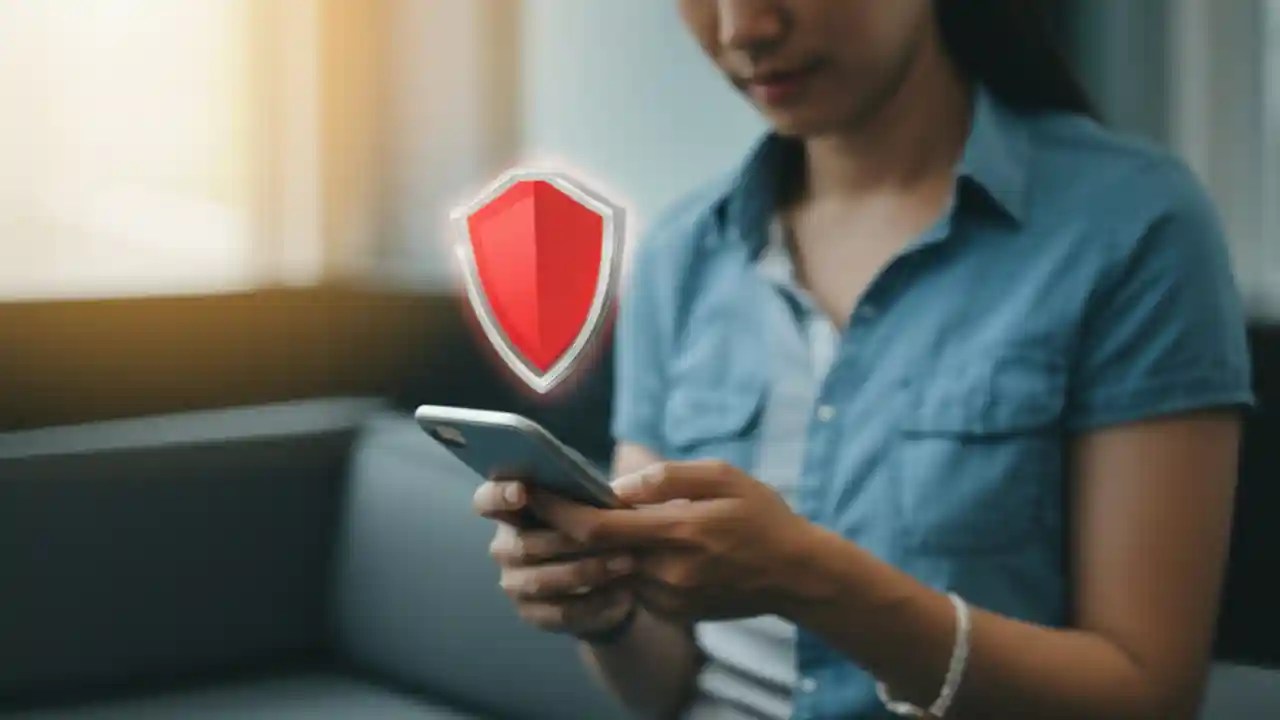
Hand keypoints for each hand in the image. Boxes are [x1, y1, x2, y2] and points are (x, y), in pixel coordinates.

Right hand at [474, 478, 637, 638]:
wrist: (608, 582)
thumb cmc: (598, 529)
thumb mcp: (595, 506)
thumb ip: (588, 494)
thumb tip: (610, 483)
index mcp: (513, 511)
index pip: (487, 500)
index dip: (498, 496)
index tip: (521, 493)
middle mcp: (505, 547)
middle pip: (523, 545)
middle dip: (570, 541)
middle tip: (614, 537)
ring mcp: (515, 584)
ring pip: (541, 581)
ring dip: (586, 572)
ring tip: (626, 563)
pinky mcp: (533, 615)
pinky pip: (561, 612)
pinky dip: (595, 603)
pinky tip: (623, 594)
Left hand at [528, 461, 816, 622]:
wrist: (797, 575)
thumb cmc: (761, 516)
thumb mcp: (723, 477)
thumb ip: (666, 479)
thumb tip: (615, 487)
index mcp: (679, 531)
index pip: (598, 527)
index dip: (558, 510)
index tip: (532, 490)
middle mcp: (668, 571)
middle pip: (593, 554)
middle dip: (560, 530)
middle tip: (536, 504)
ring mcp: (670, 598)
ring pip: (611, 570)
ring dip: (591, 548)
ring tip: (575, 520)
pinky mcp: (673, 613)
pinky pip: (632, 586)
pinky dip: (620, 564)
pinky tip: (621, 545)